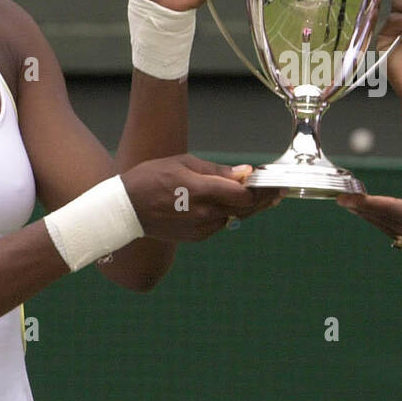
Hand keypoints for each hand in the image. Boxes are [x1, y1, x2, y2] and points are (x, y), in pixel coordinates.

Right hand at [123, 155, 283, 241]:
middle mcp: (204, 213)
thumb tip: (245, 173)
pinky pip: (220, 224)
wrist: (125, 209)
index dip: (263, 189)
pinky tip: (231, 204)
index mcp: (202, 191)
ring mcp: (201, 228)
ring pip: (234, 217)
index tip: (274, 182)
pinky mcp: (196, 237)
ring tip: (258, 194)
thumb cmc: (151, 178)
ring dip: (246, 207)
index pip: (244, 194)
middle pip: (245, 208)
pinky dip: (229, 214)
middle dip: (263, 199)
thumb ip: (217, 171)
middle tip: (277, 191)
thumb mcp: (184, 163)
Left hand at [337, 180, 401, 286]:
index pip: (394, 210)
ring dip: (376, 222)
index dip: (368, 202)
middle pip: (389, 223)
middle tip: (343, 201)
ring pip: (395, 234)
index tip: (347, 197)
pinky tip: (390, 229)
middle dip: (365, 211)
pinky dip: (392, 232)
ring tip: (360, 212)